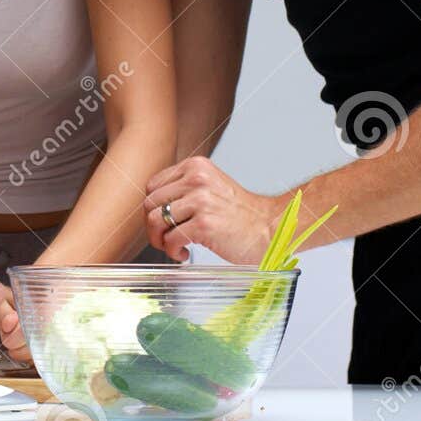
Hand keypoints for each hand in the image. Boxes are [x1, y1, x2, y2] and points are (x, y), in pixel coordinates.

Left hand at [143, 156, 276, 265]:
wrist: (271, 227)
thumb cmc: (241, 213)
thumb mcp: (210, 186)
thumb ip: (184, 189)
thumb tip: (152, 207)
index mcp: (195, 167)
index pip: (152, 186)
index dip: (152, 208)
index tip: (162, 221)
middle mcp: (196, 179)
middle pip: (149, 204)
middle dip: (153, 226)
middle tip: (165, 238)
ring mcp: (201, 201)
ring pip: (155, 221)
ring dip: (160, 240)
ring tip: (174, 246)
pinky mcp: (204, 224)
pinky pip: (170, 240)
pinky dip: (172, 251)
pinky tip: (184, 253)